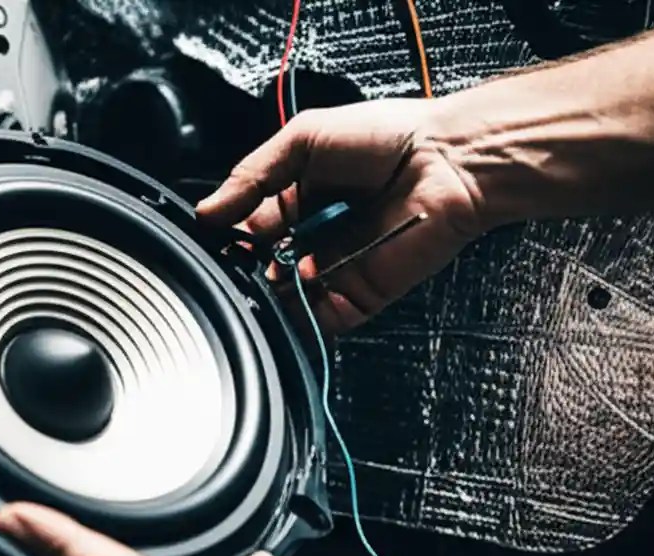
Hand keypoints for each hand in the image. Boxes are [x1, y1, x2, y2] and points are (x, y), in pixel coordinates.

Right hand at [196, 99, 486, 335]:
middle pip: (263, 267)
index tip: (212, 238)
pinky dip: (301, 315)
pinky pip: (322, 319)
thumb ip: (252, 176)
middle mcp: (316, 237)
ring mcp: (336, 269)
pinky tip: (295, 288)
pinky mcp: (361, 296)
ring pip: (286, 299)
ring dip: (269, 293)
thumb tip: (206, 211)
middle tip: (236, 259)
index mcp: (300, 198)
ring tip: (263, 274)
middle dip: (245, 267)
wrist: (447, 161)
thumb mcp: (303, 139)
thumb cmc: (387, 138)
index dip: (229, 235)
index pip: (250, 227)